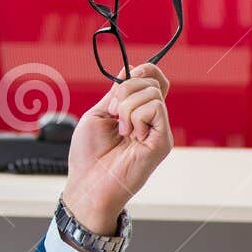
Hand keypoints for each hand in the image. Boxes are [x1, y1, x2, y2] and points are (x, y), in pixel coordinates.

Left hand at [63, 62, 172, 233]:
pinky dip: (136, 116)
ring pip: (152, 93)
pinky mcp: (163, 141)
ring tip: (121, 129)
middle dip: (125, 89)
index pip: (155, 80)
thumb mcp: (98, 114)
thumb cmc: (89, 155)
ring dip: (127, 106)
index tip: (126, 76)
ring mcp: (159, 131)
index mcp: (137, 113)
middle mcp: (151, 120)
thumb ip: (116, 93)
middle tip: (114, 113)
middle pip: (152, 82)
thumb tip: (130, 68)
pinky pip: (156, 108)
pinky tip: (131, 135)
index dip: (144, 70)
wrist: (88, 183)